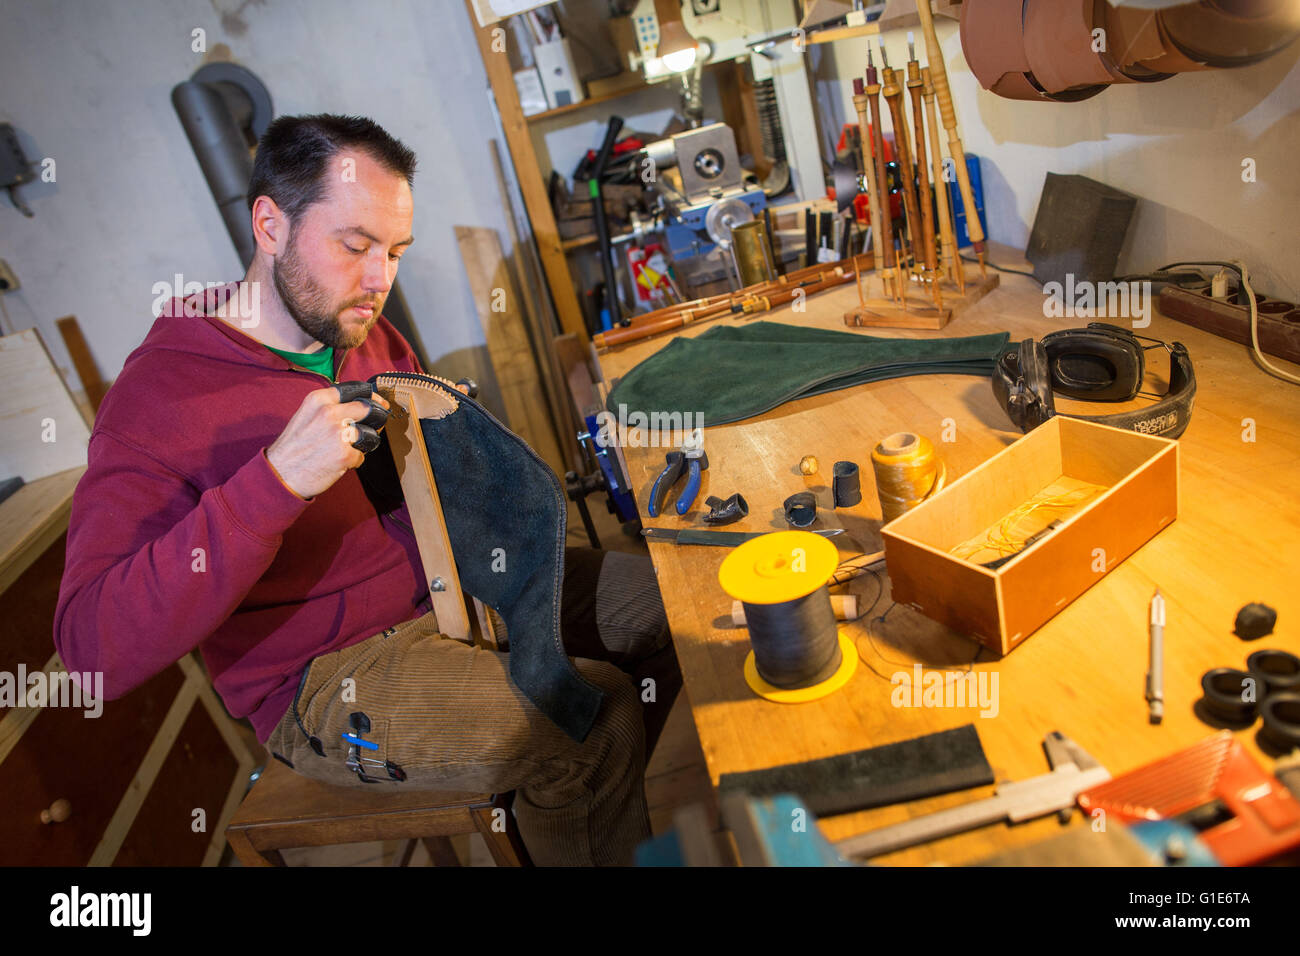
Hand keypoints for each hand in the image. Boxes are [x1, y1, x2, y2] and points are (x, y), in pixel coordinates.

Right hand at [266, 387, 389, 498]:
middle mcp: (330, 413)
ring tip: (346, 448)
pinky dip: (353, 461)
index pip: (358, 390)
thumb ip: (331, 406)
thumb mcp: (307, 414)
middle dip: (375, 419)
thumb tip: (363, 404)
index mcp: (320, 399)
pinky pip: (361, 456)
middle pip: (370, 409)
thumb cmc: (294, 446)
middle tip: (372, 427)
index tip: (378, 403)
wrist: (280, 474)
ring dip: (363, 443)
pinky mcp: (344, 454)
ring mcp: (338, 433)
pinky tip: (337, 462)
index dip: (372, 397)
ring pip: (370, 433)